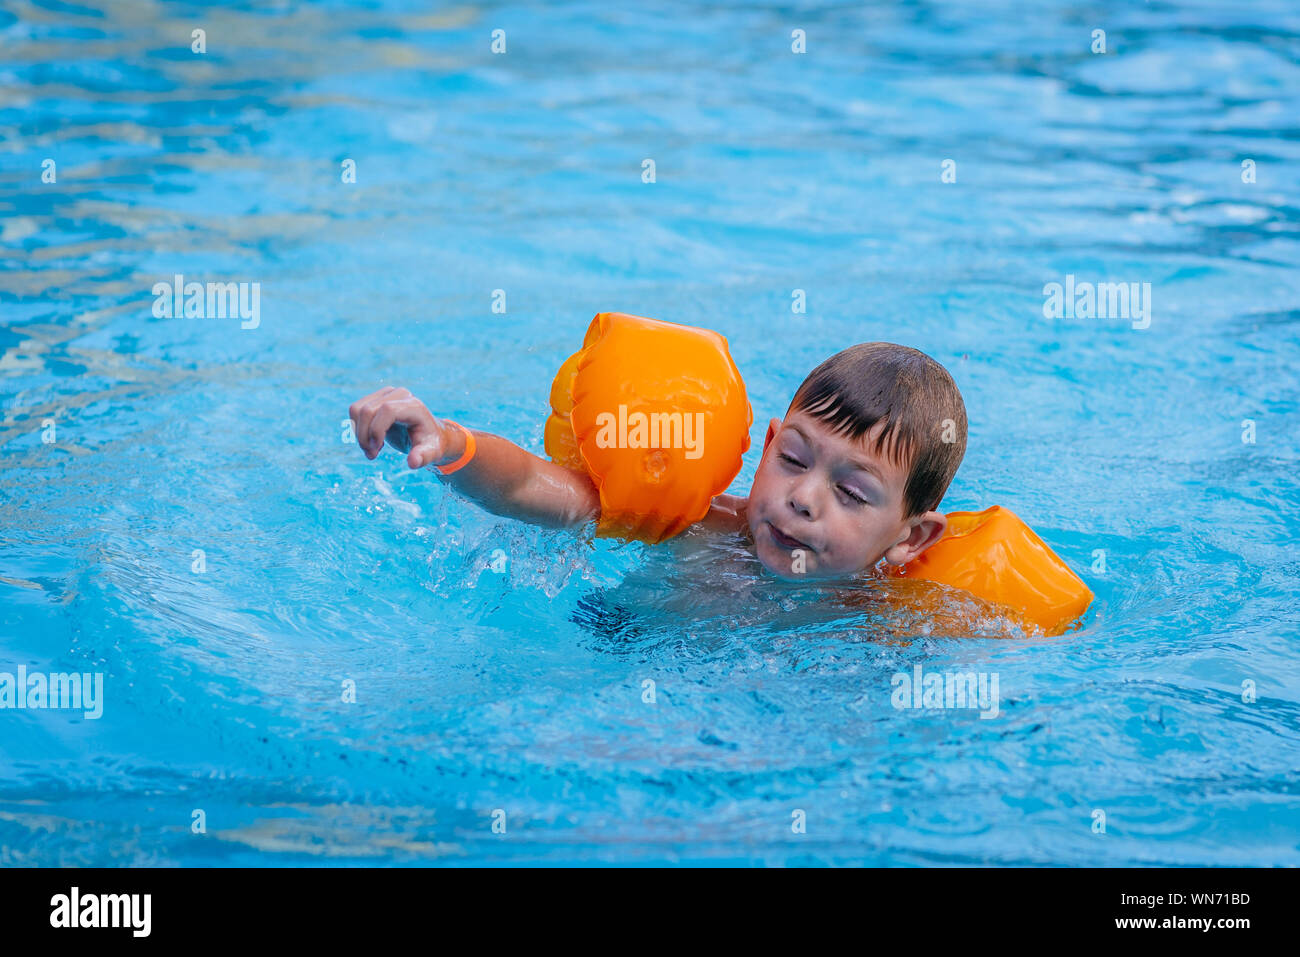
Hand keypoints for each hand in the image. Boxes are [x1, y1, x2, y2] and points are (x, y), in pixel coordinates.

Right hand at [347, 387, 464, 469]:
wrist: (427, 433)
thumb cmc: (430, 443)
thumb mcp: (432, 452)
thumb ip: (424, 457)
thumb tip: (413, 462)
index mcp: (413, 406)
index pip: (387, 410)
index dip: (377, 430)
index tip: (377, 449)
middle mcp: (399, 395)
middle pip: (367, 410)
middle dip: (364, 436)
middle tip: (372, 455)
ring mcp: (386, 394)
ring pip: (357, 410)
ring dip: (358, 433)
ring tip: (371, 449)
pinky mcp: (376, 398)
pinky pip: (355, 410)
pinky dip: (358, 428)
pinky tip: (372, 440)